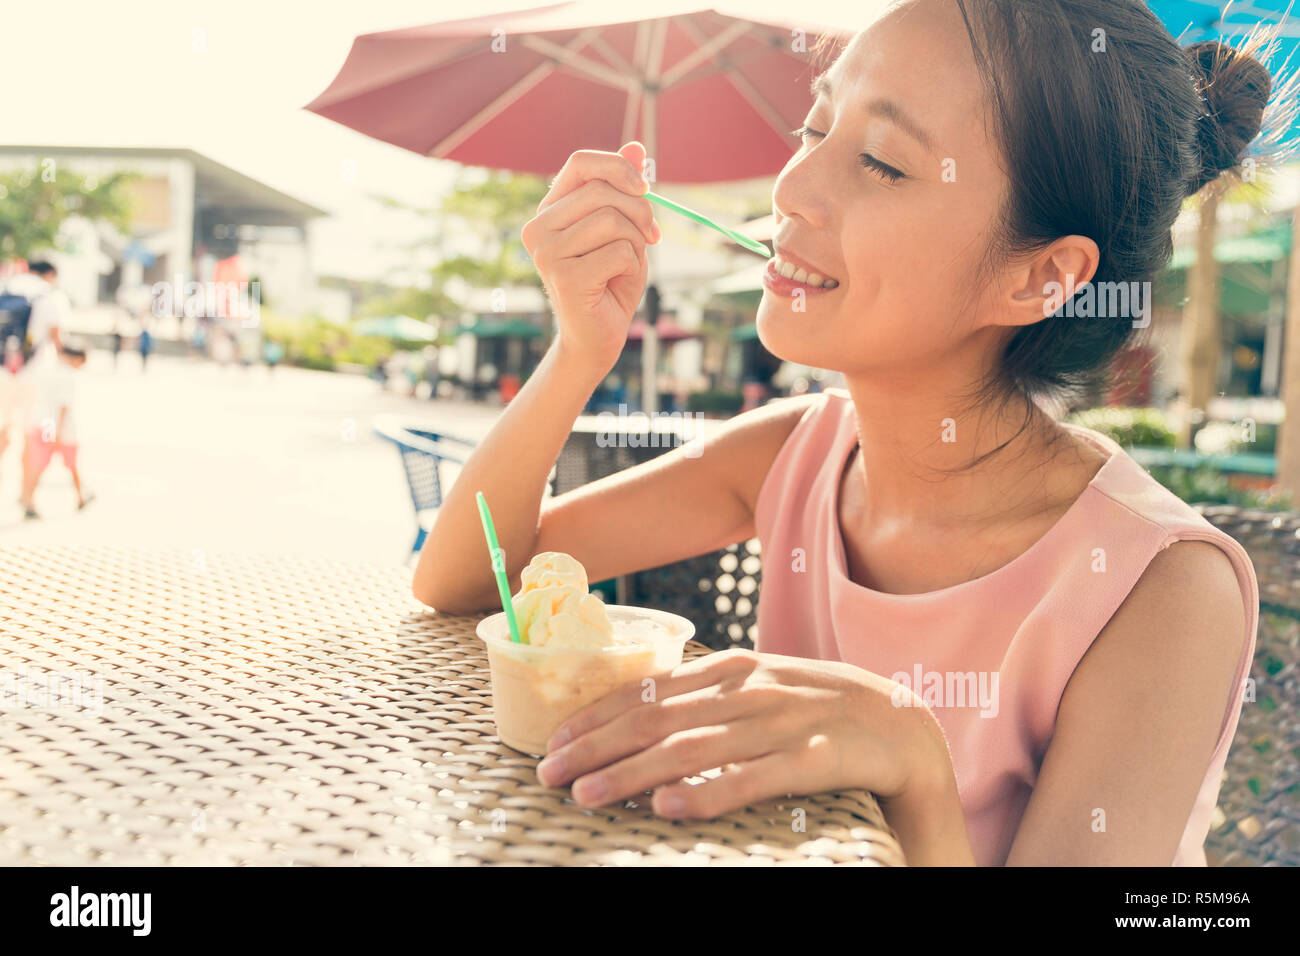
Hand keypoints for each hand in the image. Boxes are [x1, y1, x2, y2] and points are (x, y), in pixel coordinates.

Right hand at [521, 142, 661, 374]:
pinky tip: (617, 283)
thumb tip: (638, 146)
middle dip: (640, 212)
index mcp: (550, 210)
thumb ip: (626, 189)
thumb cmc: (610, 282)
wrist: (598, 337)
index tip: (645, 188)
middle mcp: (539, 227)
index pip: (581, 162)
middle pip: (603, 191)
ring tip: (627, 265)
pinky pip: (618, 251)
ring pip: (612, 220)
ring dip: (635, 243)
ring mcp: (546, 252)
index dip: (619, 167)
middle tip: (652, 237)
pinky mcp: (563, 277)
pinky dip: (631, 266)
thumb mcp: (624, 229)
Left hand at [535, 648, 945, 818]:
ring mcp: (784, 721)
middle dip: (598, 746)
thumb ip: (706, 698)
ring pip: (694, 747)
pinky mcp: (818, 757)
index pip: (649, 691)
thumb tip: (638, 713)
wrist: (905, 726)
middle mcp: (751, 689)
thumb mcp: (759, 691)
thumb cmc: (818, 710)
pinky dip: (710, 792)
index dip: (596, 717)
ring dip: (634, 772)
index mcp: (732, 669)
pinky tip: (670, 808)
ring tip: (589, 796)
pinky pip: (756, 777)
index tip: (553, 744)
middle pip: (658, 718)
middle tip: (550, 776)